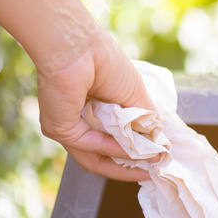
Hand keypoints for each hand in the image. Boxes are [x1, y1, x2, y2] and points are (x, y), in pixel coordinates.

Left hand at [35, 32, 156, 181]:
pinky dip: (111, 148)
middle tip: (151, 172)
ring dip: (122, 164)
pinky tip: (129, 148)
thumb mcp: (135, 97)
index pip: (110, 141)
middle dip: (127, 167)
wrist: (79, 46)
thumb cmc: (105, 62)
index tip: (154, 159)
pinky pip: (89, 146)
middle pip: (101, 157)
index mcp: (92, 111)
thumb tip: (158, 148)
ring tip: (146, 165)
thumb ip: (145, 123)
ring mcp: (66, 127)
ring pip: (94, 158)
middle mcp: (76, 122)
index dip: (132, 153)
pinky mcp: (60, 129)